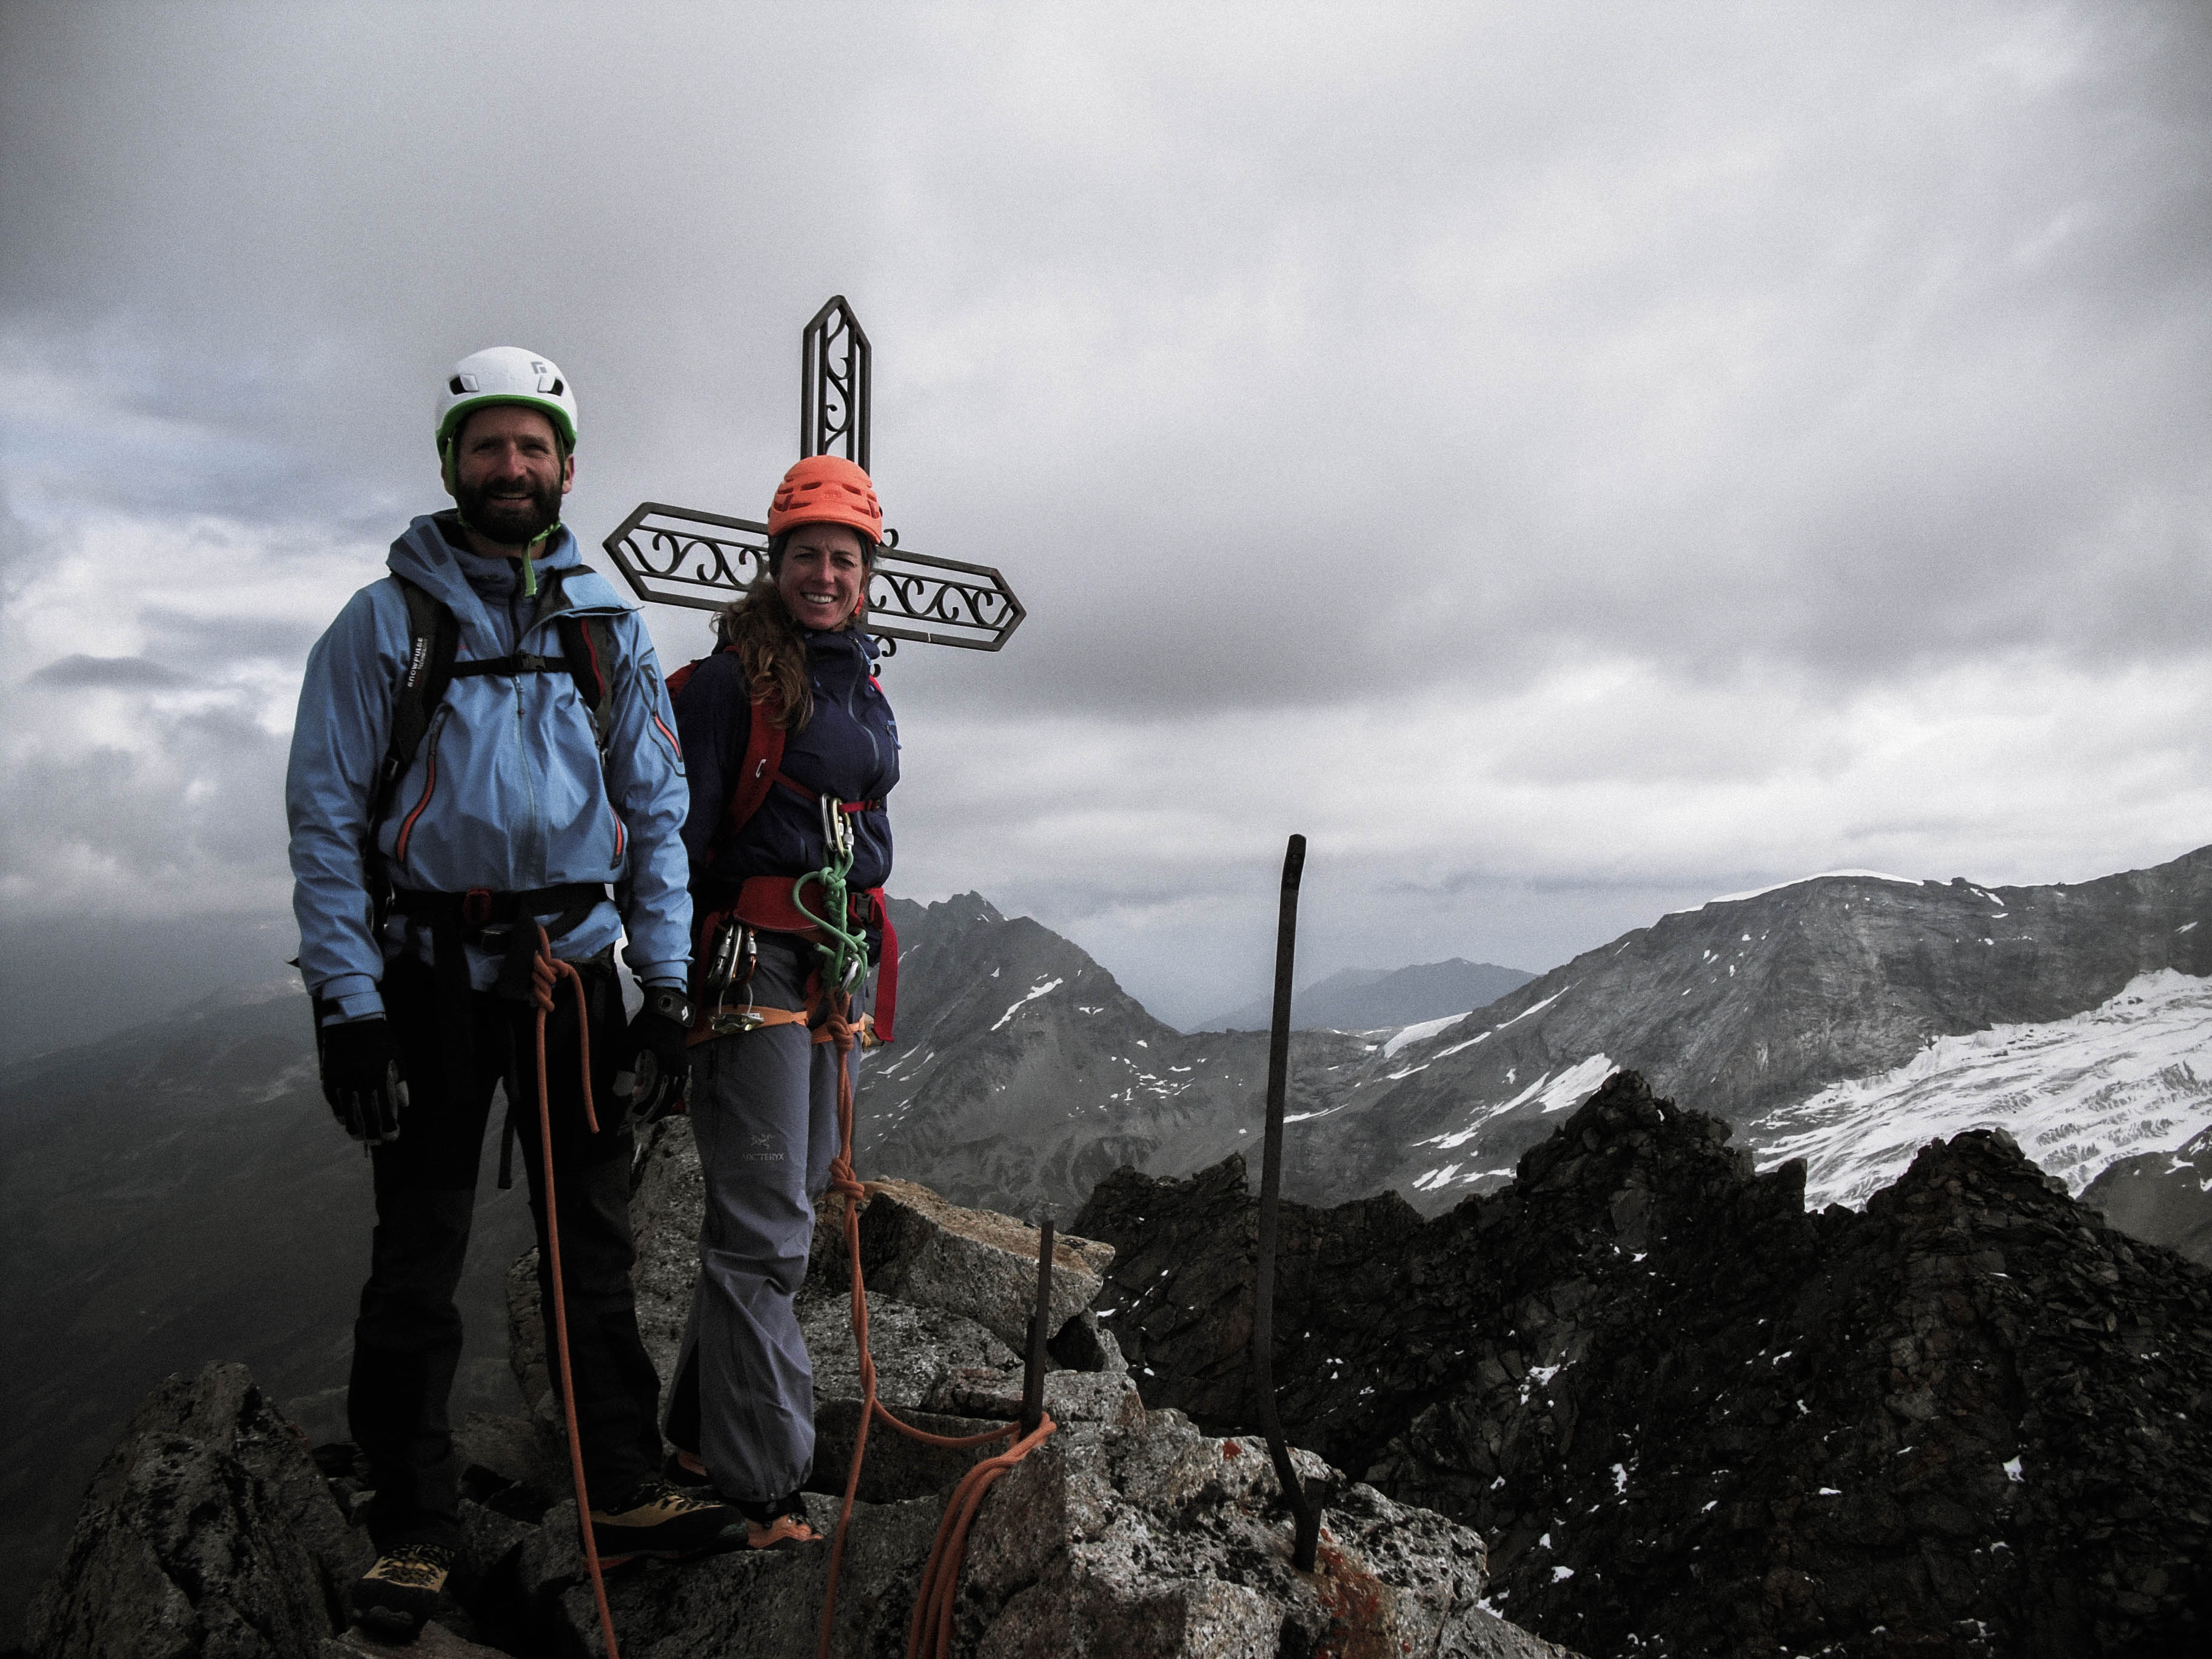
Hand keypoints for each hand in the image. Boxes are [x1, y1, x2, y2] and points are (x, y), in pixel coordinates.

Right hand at [319, 1018, 407, 1144]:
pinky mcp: (329, 1079)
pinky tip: (345, 1121)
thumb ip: (400, 1083)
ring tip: (360, 1137)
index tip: (392, 1136)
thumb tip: (405, 1106)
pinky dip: (339, 1114)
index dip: (388, 1127)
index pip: (385, 1110)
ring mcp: (342, 1081)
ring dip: (354, 1128)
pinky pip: (334, 1103)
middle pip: (365, 1116)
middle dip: (372, 1133)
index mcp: (378, 1078)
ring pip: (347, 1113)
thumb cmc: (380, 1040)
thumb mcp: (396, 1058)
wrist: (351, 1021)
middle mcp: (359, 1082)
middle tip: (376, 1143)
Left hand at [614, 986, 692, 1127]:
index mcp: (664, 1066)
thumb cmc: (647, 1025)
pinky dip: (674, 1091)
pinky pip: (681, 1082)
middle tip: (647, 1122)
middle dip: (657, 1111)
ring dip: (667, 1103)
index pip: (654, 1095)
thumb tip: (621, 1093)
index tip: (634, 1117)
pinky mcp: (683, 1059)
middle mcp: (676, 1068)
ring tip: (658, 1112)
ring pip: (677, 1090)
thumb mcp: (631, 1044)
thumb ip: (626, 1068)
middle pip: (669, 1097)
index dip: (644, 1108)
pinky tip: (667, 1094)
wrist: (667, 1007)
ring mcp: (682, 1063)